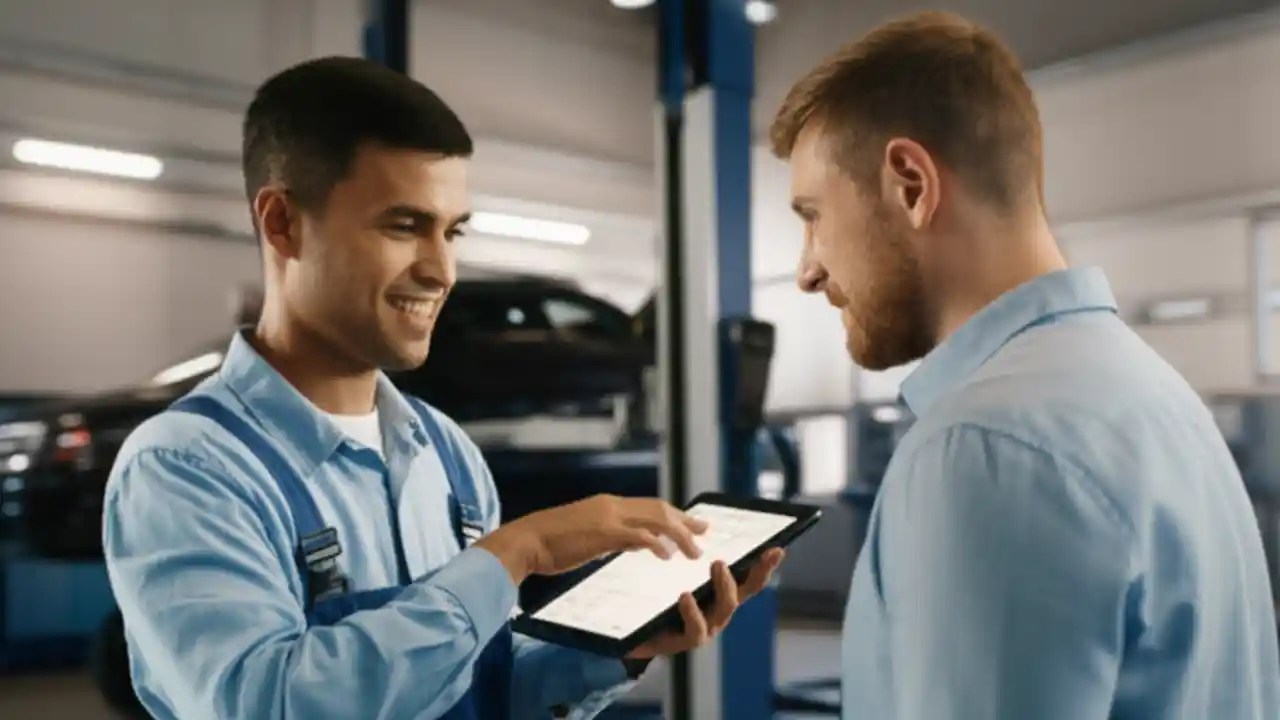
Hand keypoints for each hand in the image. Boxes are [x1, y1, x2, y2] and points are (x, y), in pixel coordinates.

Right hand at [477, 495, 708, 583]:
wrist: (526, 540)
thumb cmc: (551, 544)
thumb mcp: (589, 537)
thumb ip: (614, 537)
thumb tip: (637, 543)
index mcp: (607, 505)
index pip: (649, 506)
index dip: (674, 515)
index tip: (691, 524)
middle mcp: (612, 505)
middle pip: (659, 508)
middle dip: (684, 521)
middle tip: (704, 532)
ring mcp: (608, 517)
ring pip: (655, 519)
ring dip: (678, 534)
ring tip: (692, 551)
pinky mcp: (603, 533)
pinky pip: (639, 536)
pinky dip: (656, 544)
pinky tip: (666, 555)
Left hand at [626, 547, 786, 660]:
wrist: (632, 631)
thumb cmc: (659, 598)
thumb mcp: (675, 572)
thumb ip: (689, 551)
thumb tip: (702, 523)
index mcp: (721, 592)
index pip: (750, 577)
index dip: (766, 565)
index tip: (777, 548)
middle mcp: (719, 610)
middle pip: (745, 592)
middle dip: (752, 573)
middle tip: (740, 549)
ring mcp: (706, 627)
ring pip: (725, 609)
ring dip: (724, 586)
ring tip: (718, 565)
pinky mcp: (686, 641)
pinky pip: (696, 629)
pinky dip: (693, 612)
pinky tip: (685, 597)